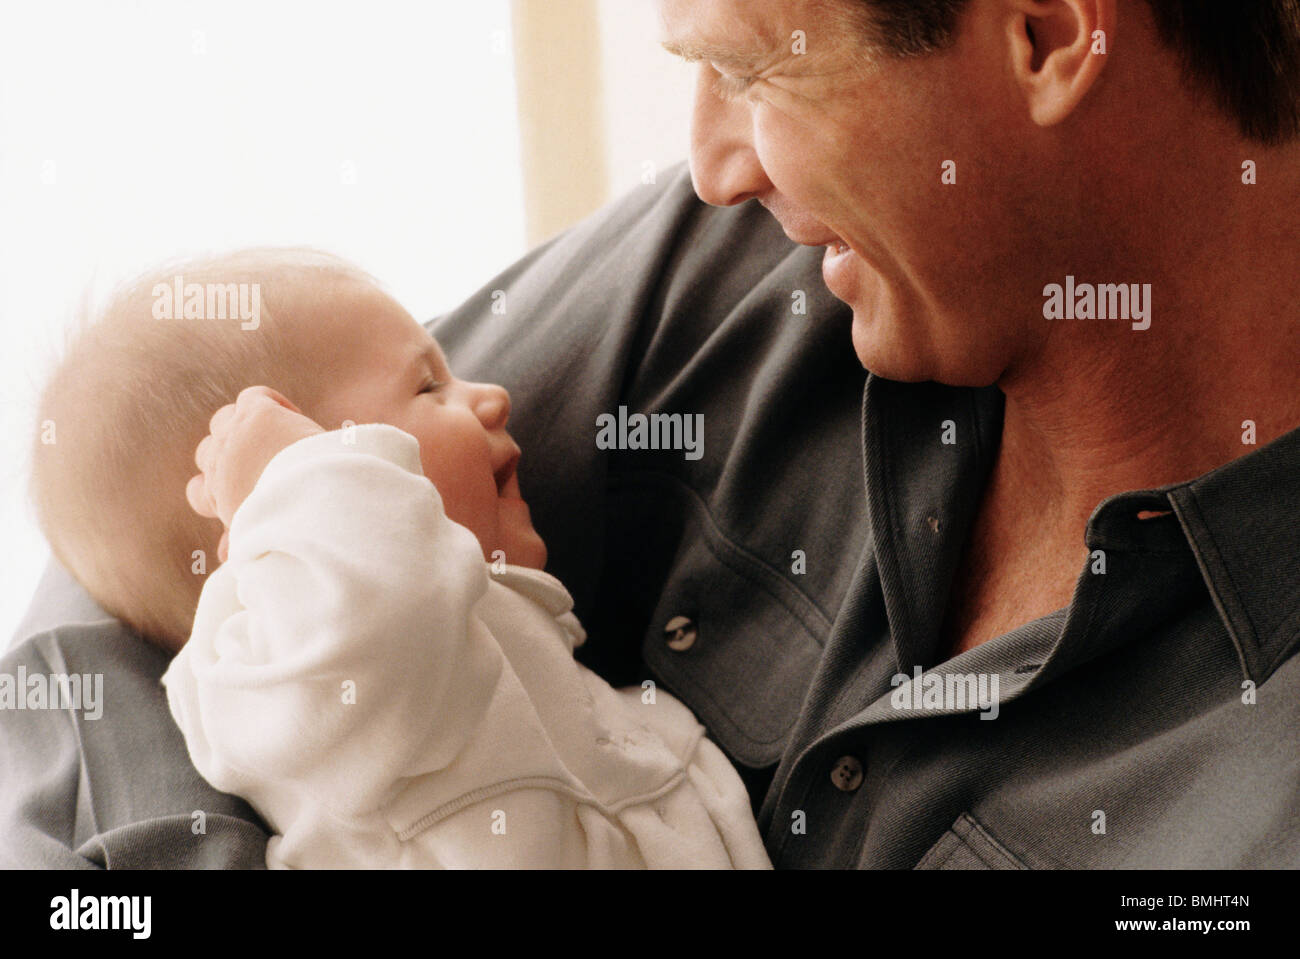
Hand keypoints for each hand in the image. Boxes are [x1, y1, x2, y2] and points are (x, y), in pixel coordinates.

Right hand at [187, 386, 324, 561]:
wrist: (313, 500)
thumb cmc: (291, 527)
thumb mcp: (257, 537)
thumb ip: (239, 538)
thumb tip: (222, 556)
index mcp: (218, 499)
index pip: (198, 492)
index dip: (217, 492)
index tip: (244, 495)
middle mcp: (219, 466)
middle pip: (206, 452)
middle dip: (227, 457)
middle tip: (262, 464)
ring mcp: (235, 437)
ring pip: (222, 420)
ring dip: (241, 426)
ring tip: (274, 438)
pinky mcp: (258, 415)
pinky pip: (253, 397)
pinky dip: (272, 403)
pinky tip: (293, 416)